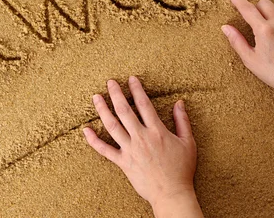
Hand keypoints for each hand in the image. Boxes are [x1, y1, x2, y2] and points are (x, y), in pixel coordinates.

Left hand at [83, 77, 201, 216]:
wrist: (172, 194)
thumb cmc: (182, 169)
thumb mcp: (188, 142)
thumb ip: (182, 121)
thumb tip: (179, 102)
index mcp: (157, 131)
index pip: (144, 104)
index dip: (137, 89)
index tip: (131, 79)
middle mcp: (141, 138)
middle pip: (124, 111)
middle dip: (116, 94)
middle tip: (110, 82)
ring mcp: (130, 150)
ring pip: (112, 126)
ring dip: (102, 110)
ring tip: (96, 97)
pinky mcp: (123, 163)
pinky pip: (105, 150)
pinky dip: (93, 140)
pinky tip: (85, 130)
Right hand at [222, 0, 273, 104]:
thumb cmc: (272, 72)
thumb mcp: (249, 59)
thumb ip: (236, 41)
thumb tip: (225, 27)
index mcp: (264, 31)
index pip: (248, 9)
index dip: (238, 1)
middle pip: (264, 2)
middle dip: (255, 7)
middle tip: (252, 20)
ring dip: (271, 8)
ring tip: (267, 20)